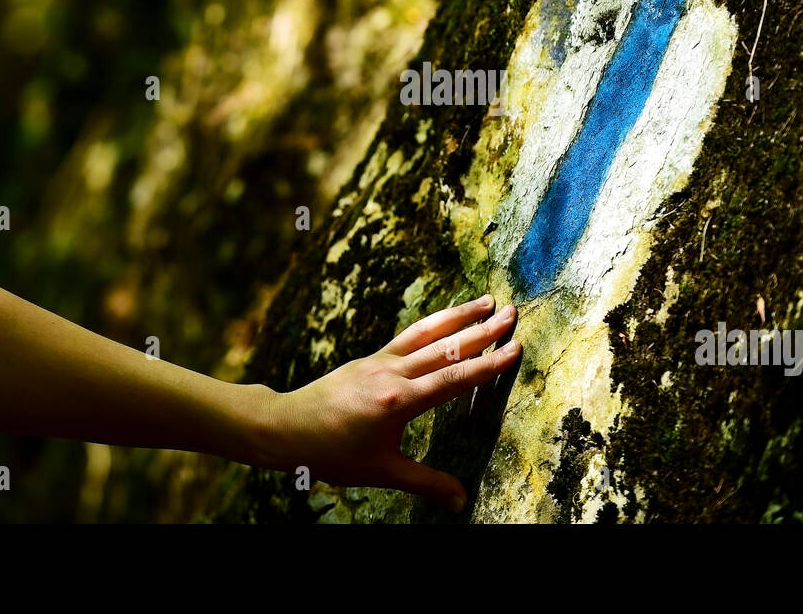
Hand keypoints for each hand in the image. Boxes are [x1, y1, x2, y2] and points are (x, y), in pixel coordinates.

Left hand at [263, 294, 518, 511]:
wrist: (288, 428)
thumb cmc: (332, 453)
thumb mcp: (381, 471)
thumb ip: (425, 483)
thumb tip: (462, 501)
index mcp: (399, 401)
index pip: (454, 379)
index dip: (488, 364)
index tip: (514, 348)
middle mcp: (392, 374)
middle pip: (446, 347)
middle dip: (482, 330)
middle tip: (512, 312)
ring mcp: (381, 361)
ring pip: (427, 333)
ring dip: (459, 315)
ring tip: (486, 299)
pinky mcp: (371, 357)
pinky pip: (408, 335)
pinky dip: (432, 324)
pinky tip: (446, 318)